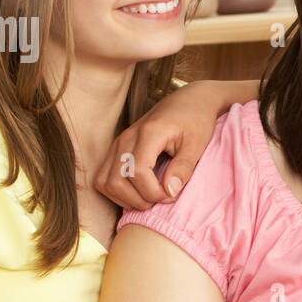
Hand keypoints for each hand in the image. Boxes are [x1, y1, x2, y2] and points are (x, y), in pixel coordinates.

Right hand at [93, 80, 225, 210]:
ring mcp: (118, 143)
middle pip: (115, 181)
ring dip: (126, 199)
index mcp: (149, 133)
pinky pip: (104, 178)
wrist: (188, 101)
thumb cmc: (196, 120)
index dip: (152, 192)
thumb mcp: (197, 144)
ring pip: (104, 183)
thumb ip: (183, 168)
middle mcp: (127, 137)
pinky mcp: (116, 149)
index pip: (137, 172)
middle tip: (162, 197)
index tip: (172, 194)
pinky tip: (140, 191)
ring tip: (151, 196)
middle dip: (139, 199)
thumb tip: (169, 192)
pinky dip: (118, 192)